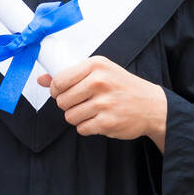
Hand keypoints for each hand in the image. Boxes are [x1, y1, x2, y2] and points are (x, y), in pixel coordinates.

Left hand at [38, 55, 167, 149]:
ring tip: (92, 111)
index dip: (56, 90)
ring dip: (77, 117)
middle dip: (68, 105)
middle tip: (82, 102)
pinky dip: (87, 127)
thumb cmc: (123, 86)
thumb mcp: (100, 72)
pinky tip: (99, 119)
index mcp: (96, 65)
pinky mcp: (107, 122)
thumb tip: (42, 80)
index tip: (62, 92)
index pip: (60, 80)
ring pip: (70, 116)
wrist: (152, 106)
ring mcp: (104, 103)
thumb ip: (70, 75)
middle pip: (62, 101)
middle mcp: (100, 82)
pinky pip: (81, 128)